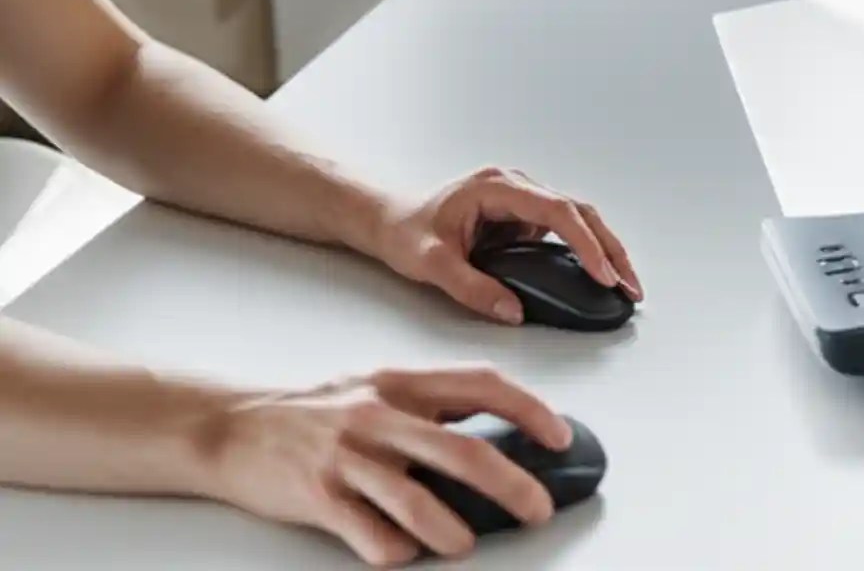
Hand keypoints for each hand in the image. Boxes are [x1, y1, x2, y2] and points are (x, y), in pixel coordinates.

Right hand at [200, 365, 572, 566]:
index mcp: (401, 382)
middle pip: (462, 450)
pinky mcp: (318, 496)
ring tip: (466, 543)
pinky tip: (403, 553)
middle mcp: (378, 414)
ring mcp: (347, 456)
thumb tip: (497, 428)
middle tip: (539, 509)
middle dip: (512, 484)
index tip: (560, 436)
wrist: (232, 427)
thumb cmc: (316, 411)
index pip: (481, 383)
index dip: (529, 408)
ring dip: (452, 530)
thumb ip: (430, 404)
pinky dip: (393, 550)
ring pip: (414, 500)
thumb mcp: (377, 388)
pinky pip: (367, 534)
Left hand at [374, 167, 642, 323]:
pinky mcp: (525, 218)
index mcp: (496, 187)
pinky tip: (603, 277)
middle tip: (630, 286)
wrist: (391, 219)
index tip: (602, 275)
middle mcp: (516, 187)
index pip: (556, 211)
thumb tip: (514, 312)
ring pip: (579, 219)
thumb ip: (471, 288)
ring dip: (606, 250)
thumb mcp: (431, 263)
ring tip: (626, 286)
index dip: (585, 243)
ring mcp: (523, 201)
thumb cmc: (406, 232)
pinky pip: (566, 231)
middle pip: (579, 212)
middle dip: (610, 249)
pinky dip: (589, 253)